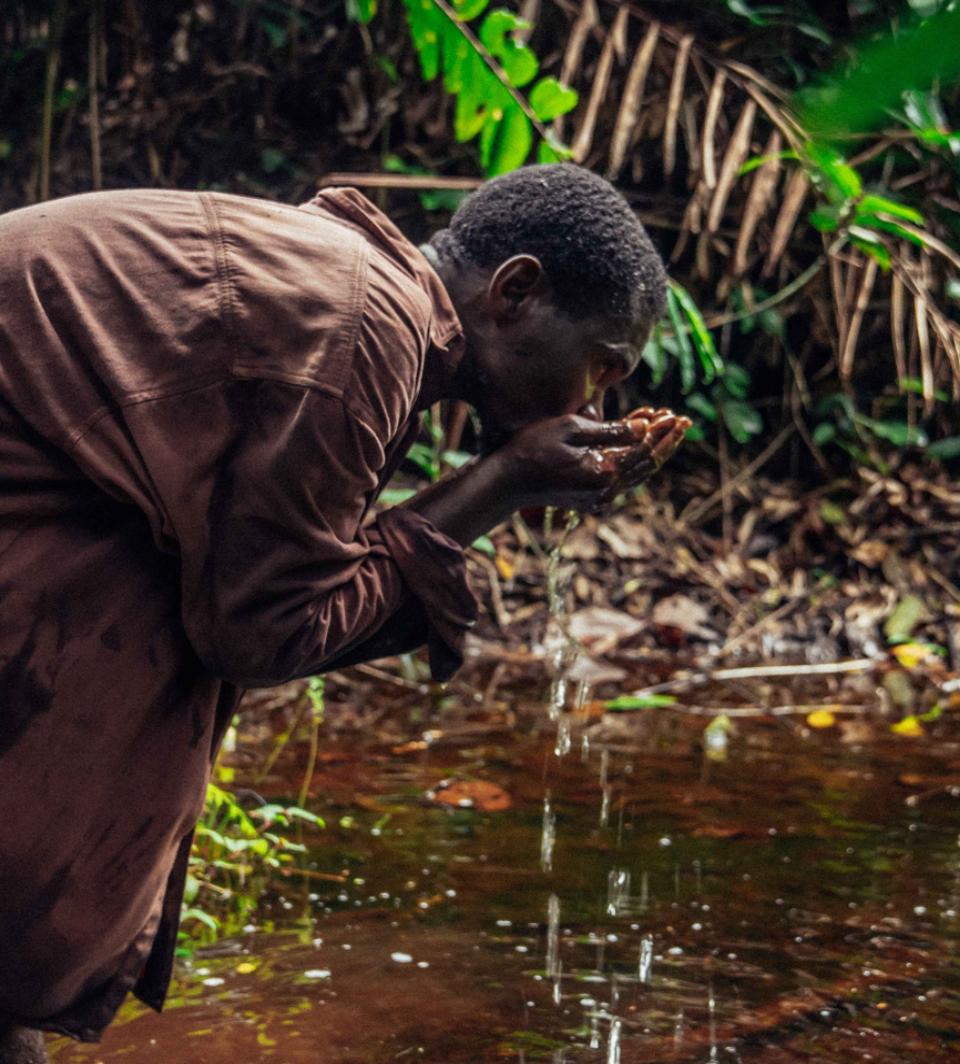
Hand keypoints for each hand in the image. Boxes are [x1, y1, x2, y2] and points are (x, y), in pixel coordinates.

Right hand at [498, 409, 689, 511]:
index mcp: (604, 472)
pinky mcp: (592, 497)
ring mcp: (600, 497)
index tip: (675, 414)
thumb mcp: (571, 428)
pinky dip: (634, 458)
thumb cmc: (533, 449)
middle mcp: (607, 490)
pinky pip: (622, 477)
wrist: (507, 483)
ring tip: (667, 427)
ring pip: (637, 473)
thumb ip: (611, 430)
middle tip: (683, 421)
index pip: (644, 450)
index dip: (661, 431)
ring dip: (653, 450)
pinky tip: (638, 440)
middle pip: (647, 465)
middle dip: (666, 441)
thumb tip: (646, 428)